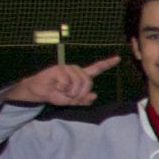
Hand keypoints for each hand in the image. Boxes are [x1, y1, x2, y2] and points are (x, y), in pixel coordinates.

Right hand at [1, 56, 118, 107]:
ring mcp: (67, 68)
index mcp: (81, 76)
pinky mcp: (59, 69)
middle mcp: (76, 70)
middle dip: (80, 94)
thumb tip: (95, 96)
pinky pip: (67, 83)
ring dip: (70, 92)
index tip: (118, 58)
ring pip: (78, 84)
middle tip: (68, 95)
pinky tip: (55, 86)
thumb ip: (83, 99)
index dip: (107, 64)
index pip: (96, 69)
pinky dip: (61, 89)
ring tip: (61, 90)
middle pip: (88, 83)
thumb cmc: (55, 95)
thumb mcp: (71, 101)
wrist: (39, 92)